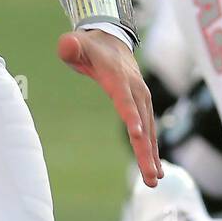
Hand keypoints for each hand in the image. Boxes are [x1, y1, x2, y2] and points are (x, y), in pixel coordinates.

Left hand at [58, 27, 162, 187]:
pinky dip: (153, 149)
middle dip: (146, 149)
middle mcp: (136, 89)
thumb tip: (65, 45)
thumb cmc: (91, 47)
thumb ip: (71, 46)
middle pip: (142, 122)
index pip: (125, 99)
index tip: (137, 135)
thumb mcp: (77, 44)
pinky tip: (156, 169)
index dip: (131, 116)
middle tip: (151, 176)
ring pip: (149, 130)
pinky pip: (150, 130)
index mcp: (118, 77)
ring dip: (151, 155)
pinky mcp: (143, 106)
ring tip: (154, 180)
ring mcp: (142, 98)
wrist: (113, 40)